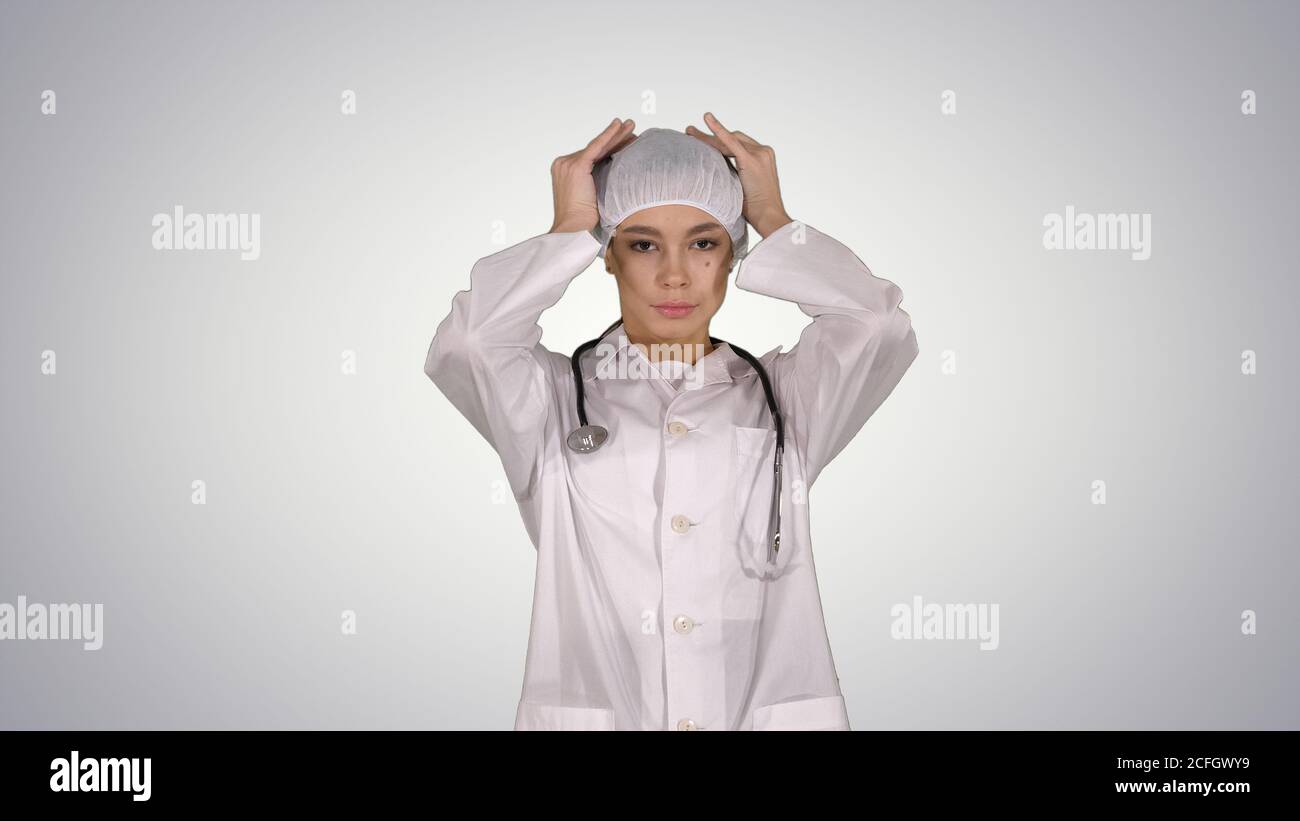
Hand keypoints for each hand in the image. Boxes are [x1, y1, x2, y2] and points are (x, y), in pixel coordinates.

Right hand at [548, 117, 636, 233]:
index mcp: (565, 171)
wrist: (573, 229)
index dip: (610, 147)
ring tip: (630, 124)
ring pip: (598, 146)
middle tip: (630, 127)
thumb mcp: (591, 197)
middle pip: (595, 149)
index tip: (626, 141)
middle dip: (614, 139)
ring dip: (615, 135)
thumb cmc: (583, 221)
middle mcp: (564, 164)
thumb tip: (616, 176)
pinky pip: (596, 147)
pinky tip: (619, 126)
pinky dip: (609, 135)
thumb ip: (597, 182)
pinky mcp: (576, 166)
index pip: (592, 156)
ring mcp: (568, 164)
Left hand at [685, 112, 791, 238]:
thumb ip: (734, 174)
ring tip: (689, 131)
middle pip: (732, 138)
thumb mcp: (744, 187)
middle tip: (689, 132)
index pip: (737, 144)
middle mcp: (763, 151)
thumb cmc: (757, 210)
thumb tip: (715, 174)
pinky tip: (707, 119)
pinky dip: (718, 129)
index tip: (702, 139)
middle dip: (710, 137)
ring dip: (707, 137)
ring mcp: (759, 154)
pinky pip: (730, 142)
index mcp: (762, 157)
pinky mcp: (751, 160)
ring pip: (728, 141)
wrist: (769, 217)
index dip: (718, 141)